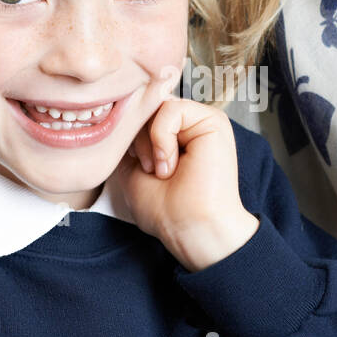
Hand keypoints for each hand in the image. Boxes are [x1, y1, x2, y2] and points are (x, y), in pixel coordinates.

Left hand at [115, 96, 258, 270]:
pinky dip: (161, 138)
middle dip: (137, 138)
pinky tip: (170, 164)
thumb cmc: (166, 210)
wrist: (191, 229)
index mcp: (175, 136)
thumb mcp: (132, 170)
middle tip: (150, 170)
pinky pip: (170, 109)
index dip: (129, 136)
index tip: (140, 168)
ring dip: (149, 142)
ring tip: (163, 171)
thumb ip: (129, 140)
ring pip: (156, 106)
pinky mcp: (213, 121)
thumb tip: (122, 114)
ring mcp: (202, 121)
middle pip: (146, 107)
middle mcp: (189, 126)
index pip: (140, 113)